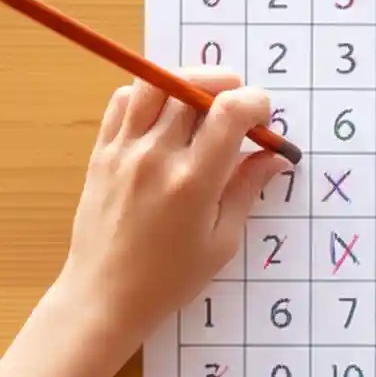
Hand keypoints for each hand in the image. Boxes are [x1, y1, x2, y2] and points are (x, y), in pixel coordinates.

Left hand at [55, 66, 288, 351]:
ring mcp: (124, 150)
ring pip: (155, 82)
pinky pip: (123, 100)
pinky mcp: (102, 152)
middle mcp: (156, 157)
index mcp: (193, 182)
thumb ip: (246, 190)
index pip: (230, 111)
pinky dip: (148, 94)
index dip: (255, 103)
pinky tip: (164, 116)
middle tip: (237, 112)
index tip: (263, 121)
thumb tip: (273, 157)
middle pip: (194, 86)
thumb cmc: (169, 279)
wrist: (105, 296)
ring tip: (201, 103)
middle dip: (226, 88)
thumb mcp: (221, 242)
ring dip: (186, 81)